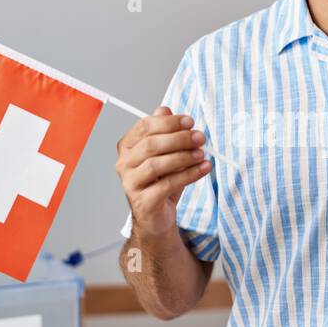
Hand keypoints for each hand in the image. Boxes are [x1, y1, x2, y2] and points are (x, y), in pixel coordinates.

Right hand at [116, 106, 211, 239]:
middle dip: (179, 138)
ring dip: (183, 157)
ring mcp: (131, 183)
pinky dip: (188, 175)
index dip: (169, 123)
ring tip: (202, 154)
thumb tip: (165, 110)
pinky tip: (203, 169)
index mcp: (127, 147)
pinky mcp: (143, 201)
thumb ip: (164, 132)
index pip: (144, 127)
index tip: (190, 122)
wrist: (157, 216)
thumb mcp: (165, 154)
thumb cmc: (161, 182)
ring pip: (157, 165)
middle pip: (151, 145)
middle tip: (200, 137)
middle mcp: (124, 164)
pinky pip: (167, 184)